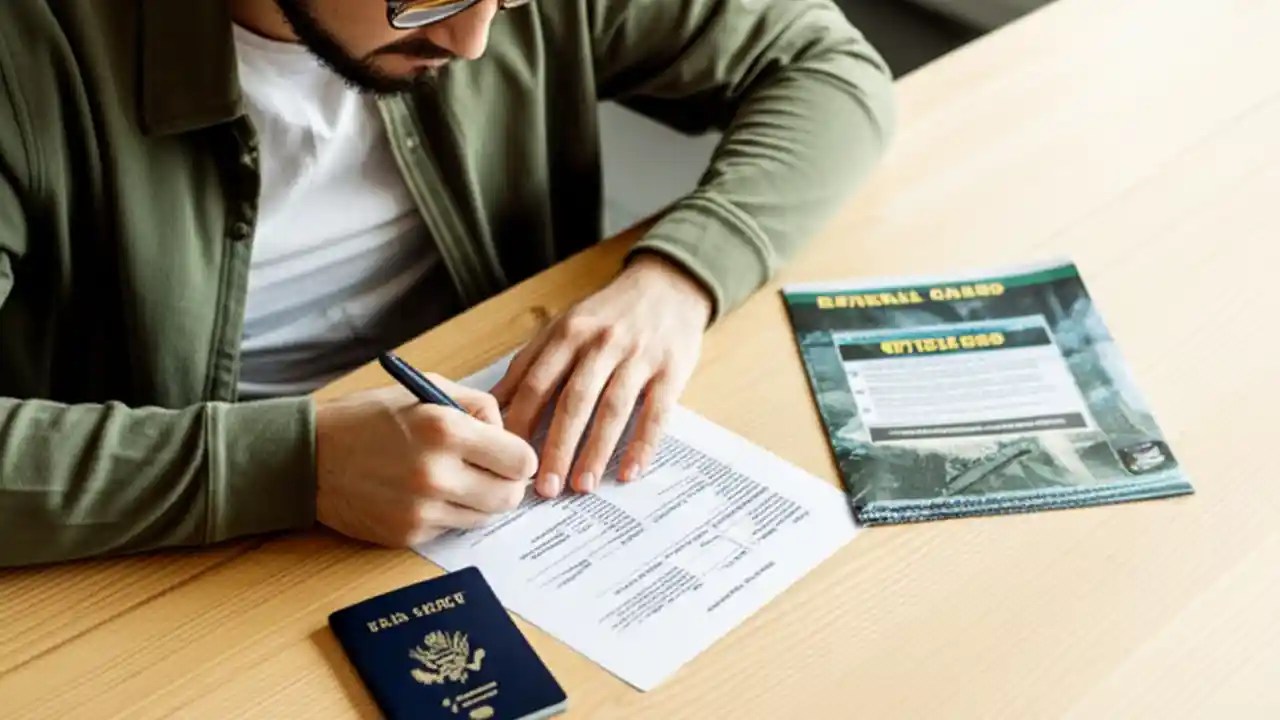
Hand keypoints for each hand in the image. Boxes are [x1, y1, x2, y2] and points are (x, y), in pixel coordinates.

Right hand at [315, 376, 537, 545]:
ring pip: (484, 517)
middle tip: (490, 472)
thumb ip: (477, 406)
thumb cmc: (368, 418)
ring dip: (478, 501)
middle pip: (509, 497)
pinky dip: (447, 514)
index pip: (521, 460)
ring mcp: (422, 510)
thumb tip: (510, 433)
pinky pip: (451, 529)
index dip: (519, 457)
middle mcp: (436, 474)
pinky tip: (423, 494)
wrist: (307, 457)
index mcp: (445, 429)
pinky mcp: (408, 536)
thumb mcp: (424, 390)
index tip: (509, 454)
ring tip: (453, 479)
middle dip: (506, 483)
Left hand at [491, 254, 711, 496]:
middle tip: (543, 487)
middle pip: (573, 401)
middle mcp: (602, 344)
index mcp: (569, 333)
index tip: (507, 457)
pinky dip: (642, 445)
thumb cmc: (608, 313)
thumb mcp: (565, 325)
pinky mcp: (671, 369)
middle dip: (556, 447)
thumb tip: (494, 406)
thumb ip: (531, 363)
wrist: (668, 285)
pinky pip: (656, 413)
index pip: (538, 383)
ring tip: (581, 486)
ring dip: (595, 450)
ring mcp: (639, 356)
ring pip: (613, 409)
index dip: (521, 422)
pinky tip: (629, 472)